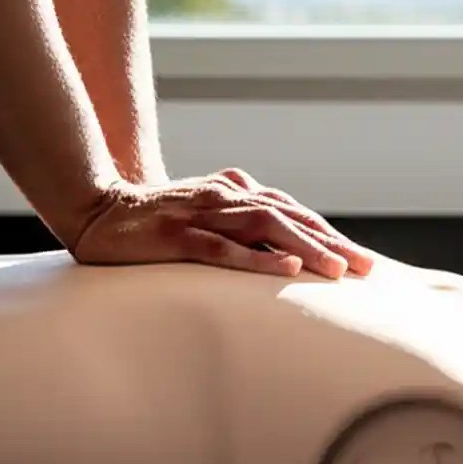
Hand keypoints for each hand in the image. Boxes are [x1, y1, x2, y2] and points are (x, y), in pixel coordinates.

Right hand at [71, 169, 374, 278]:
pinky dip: (257, 260)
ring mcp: (201, 215)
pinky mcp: (177, 236)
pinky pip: (223, 249)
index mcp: (237, 192)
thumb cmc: (159, 220)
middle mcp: (226, 198)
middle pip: (289, 218)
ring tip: (336, 270)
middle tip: (364, 268)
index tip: (363, 261)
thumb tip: (289, 253)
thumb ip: (244, 226)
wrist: (98, 210)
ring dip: (304, 250)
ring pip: (264, 229)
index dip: (330, 234)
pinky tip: (285, 271)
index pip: (294, 213)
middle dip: (330, 243)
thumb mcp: (209, 217)